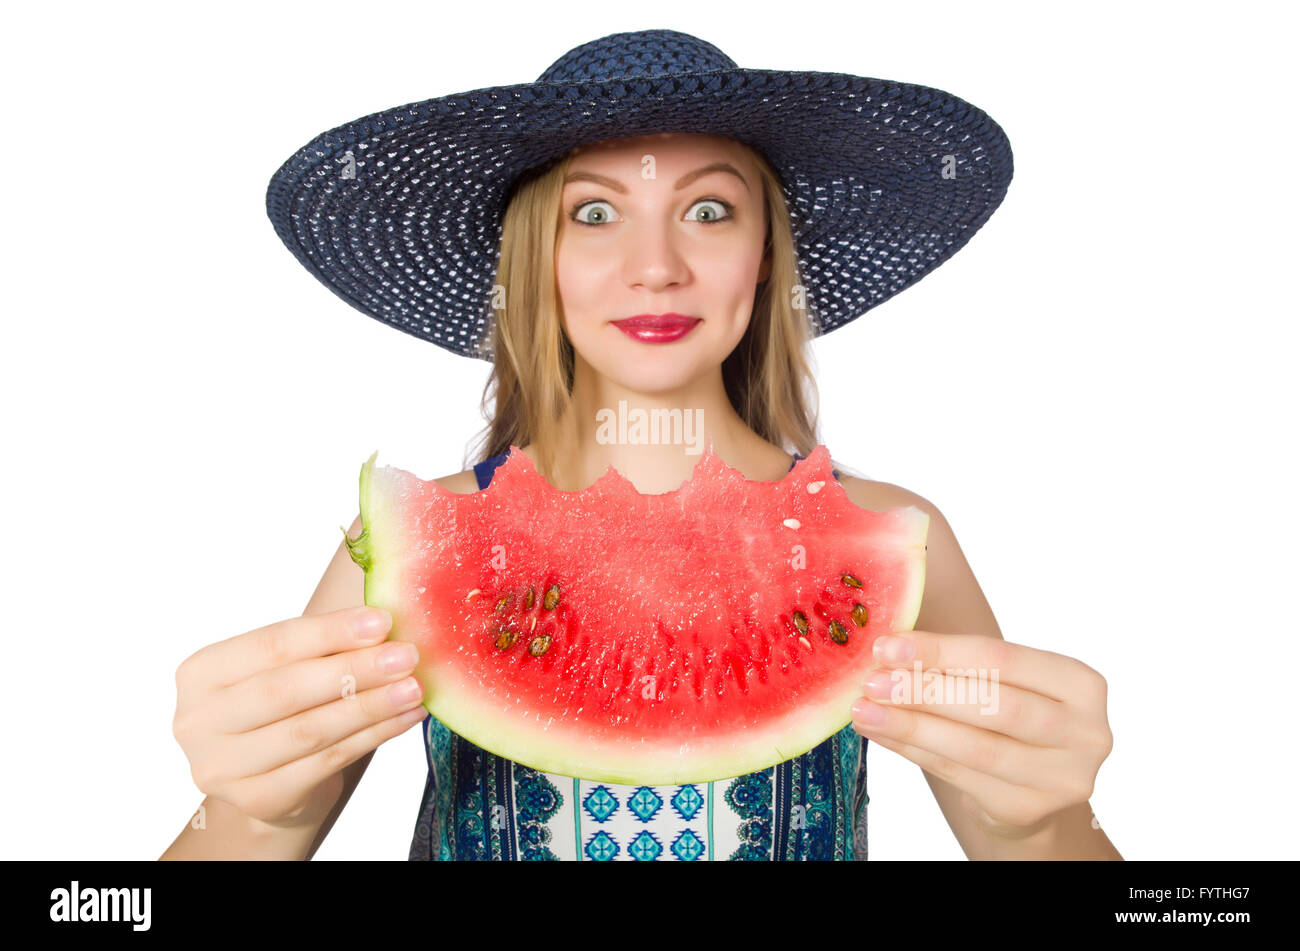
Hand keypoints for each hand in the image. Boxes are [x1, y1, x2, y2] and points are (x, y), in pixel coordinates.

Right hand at [171, 606, 426, 827]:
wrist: (272, 778)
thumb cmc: (283, 707)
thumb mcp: (288, 669)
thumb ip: (322, 645)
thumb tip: (386, 621)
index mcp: (200, 672)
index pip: (271, 645)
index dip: (329, 632)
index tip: (382, 620)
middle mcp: (198, 721)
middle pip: (287, 690)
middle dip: (354, 670)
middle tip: (406, 655)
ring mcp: (222, 767)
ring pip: (310, 730)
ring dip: (371, 706)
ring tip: (414, 687)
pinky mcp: (256, 800)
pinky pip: (325, 763)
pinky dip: (372, 737)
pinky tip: (404, 718)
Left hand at [849, 630, 1113, 839]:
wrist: (1029, 786)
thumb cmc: (1008, 716)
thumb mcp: (1004, 682)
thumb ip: (961, 660)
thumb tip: (890, 641)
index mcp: (1082, 684)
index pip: (1004, 659)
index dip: (942, 651)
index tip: (888, 646)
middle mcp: (1085, 732)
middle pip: (995, 705)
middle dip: (926, 690)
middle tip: (873, 681)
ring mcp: (1062, 777)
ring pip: (975, 746)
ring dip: (911, 725)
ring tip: (865, 710)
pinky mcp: (1029, 808)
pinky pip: (959, 774)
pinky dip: (913, 750)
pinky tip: (882, 734)